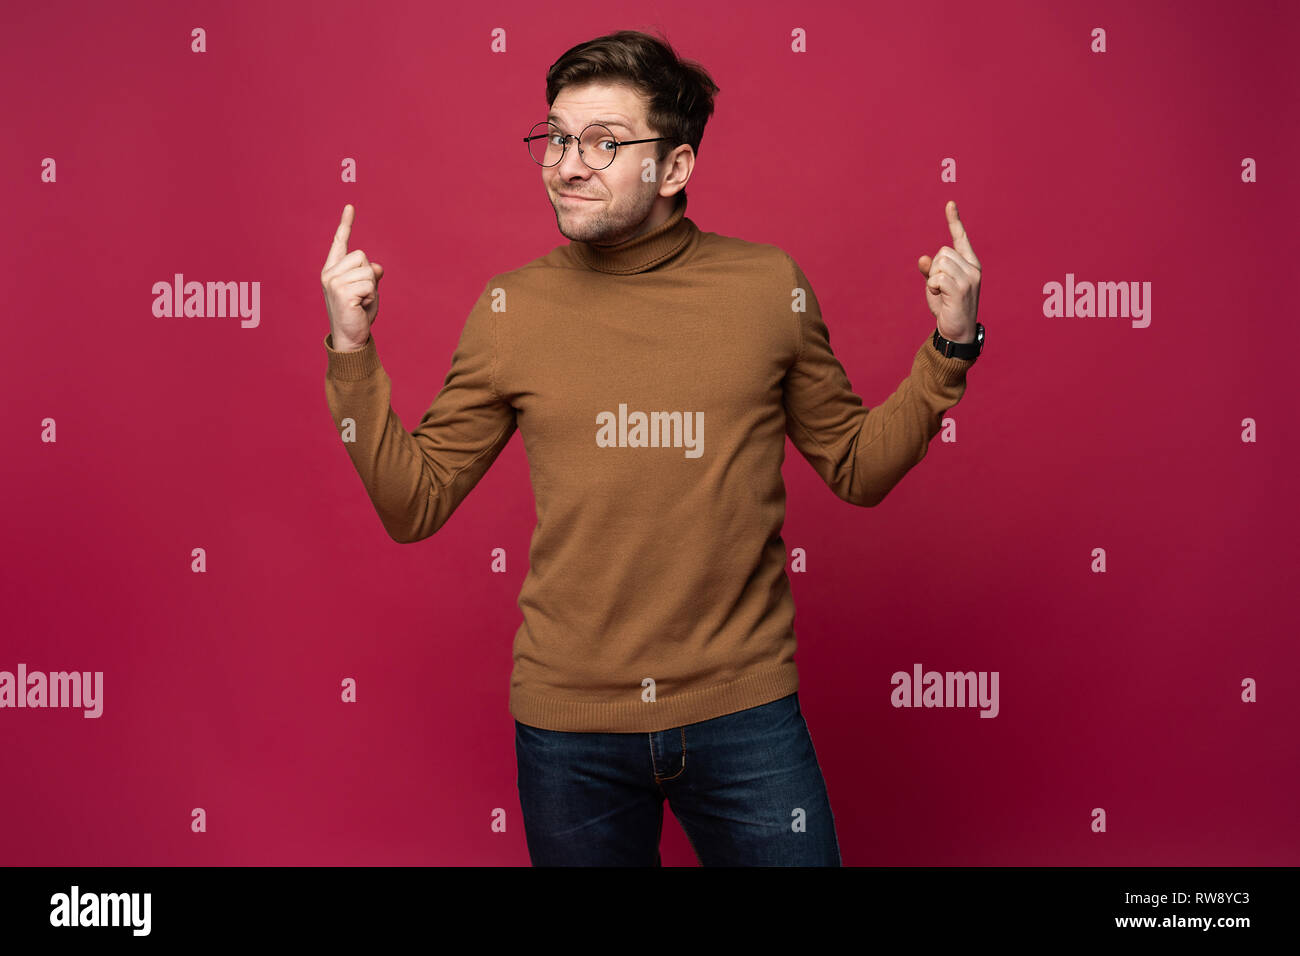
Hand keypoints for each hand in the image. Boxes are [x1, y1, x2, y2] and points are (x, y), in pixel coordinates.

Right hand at [321, 204, 384, 348]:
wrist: (351, 338)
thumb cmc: (358, 314)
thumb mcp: (368, 290)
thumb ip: (370, 275)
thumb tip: (376, 267)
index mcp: (333, 270)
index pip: (339, 243)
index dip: (345, 225)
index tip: (351, 207)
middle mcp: (329, 273)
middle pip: (361, 256)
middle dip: (369, 275)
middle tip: (362, 296)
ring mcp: (333, 282)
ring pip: (367, 270)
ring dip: (371, 288)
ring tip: (361, 302)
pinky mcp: (341, 292)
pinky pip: (369, 284)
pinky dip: (371, 296)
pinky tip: (360, 307)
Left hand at [917, 200, 980, 342]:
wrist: (957, 332)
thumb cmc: (947, 308)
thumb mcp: (936, 287)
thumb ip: (931, 272)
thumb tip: (922, 259)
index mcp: (970, 264)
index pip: (960, 238)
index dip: (954, 221)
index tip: (949, 204)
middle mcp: (973, 268)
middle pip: (942, 252)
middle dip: (934, 269)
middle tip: (939, 288)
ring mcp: (969, 277)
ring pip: (939, 263)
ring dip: (932, 279)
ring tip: (940, 294)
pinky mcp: (961, 288)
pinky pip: (936, 277)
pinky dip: (932, 287)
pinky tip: (940, 297)